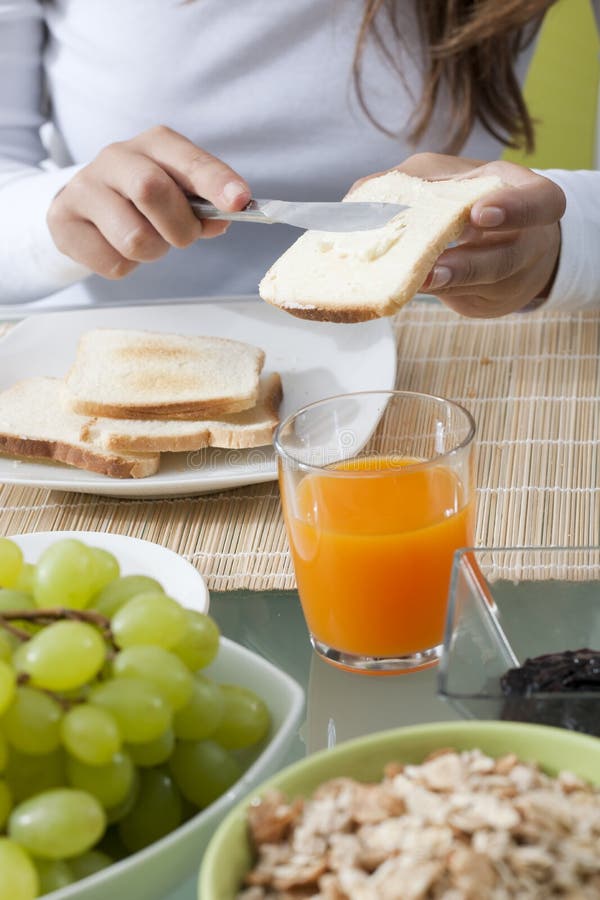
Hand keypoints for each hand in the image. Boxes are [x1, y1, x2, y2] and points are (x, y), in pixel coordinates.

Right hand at [47, 126, 250, 279]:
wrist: (85, 207)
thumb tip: (223, 218)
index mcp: (154, 144)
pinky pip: (112, 262)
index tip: (239, 201)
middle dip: (179, 227)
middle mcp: (116, 157)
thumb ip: (205, 206)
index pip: (187, 160)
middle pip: (152, 190)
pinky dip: (126, 266)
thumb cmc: (144, 201)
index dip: (215, 181)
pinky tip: (117, 247)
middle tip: (183, 237)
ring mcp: (84, 188)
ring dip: (152, 252)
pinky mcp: (63, 222)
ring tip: (146, 240)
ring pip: (134, 237)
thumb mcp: (180, 194)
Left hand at [368, 153, 564, 317]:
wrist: (504, 238)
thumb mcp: (454, 177)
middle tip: (435, 267)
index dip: (514, 208)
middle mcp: (527, 241)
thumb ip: (412, 180)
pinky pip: (463, 300)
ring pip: (482, 287)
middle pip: (509, 258)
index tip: (477, 213)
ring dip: (446, 286)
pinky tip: (407, 290)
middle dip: (469, 264)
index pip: (542, 203)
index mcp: (528, 196)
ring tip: (415, 283)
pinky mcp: (486, 301)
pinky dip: (436, 294)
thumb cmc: (473, 198)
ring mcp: (509, 278)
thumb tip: (358, 195)